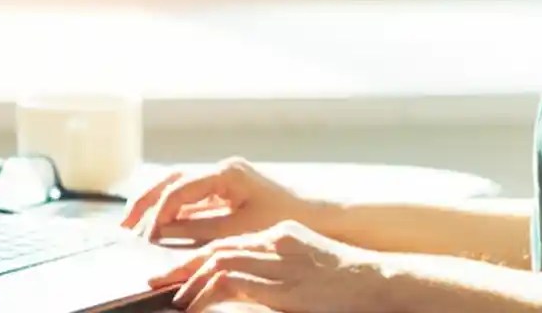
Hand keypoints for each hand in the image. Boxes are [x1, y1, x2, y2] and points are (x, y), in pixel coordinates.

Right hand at [120, 157, 325, 243]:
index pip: (179, 190)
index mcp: (226, 172)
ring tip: (133, 226)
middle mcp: (221, 170)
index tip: (144, 238)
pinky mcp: (226, 190)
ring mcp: (223, 178)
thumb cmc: (284, 221)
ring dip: (155, 205)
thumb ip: (198, 231)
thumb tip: (162, 234)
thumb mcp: (239, 230)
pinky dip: (173, 211)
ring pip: (177, 187)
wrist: (319, 218)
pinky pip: (191, 198)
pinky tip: (160, 228)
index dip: (158, 215)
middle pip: (171, 180)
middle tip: (124, 227)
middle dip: (145, 203)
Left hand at [149, 220, 395, 312]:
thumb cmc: (349, 287)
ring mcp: (280, 259)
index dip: (201, 258)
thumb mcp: (309, 274)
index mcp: (284, 236)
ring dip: (192, 281)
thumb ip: (277, 277)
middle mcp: (278, 240)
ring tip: (175, 299)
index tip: (178, 274)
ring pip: (220, 261)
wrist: (382, 285)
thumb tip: (244, 291)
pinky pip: (232, 281)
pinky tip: (196, 305)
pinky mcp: (282, 279)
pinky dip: (208, 292)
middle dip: (186, 266)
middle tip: (159, 282)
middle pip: (220, 248)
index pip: (232, 243)